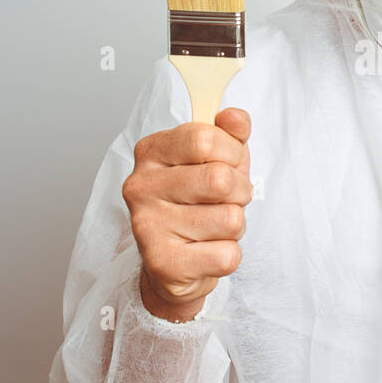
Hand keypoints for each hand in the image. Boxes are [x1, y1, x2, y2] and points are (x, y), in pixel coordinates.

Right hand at [122, 108, 252, 321]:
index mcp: (151, 152)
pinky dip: (227, 255)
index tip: (229, 163)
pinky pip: (227, 255)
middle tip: (227, 200)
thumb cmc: (197, 203)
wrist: (174, 264)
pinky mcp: (162, 263)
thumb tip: (236, 118)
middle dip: (240, 192)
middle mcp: (141, 186)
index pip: (204, 138)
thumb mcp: (217, 159)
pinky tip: (206, 252)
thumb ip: (230, 133)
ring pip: (230, 219)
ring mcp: (148, 226)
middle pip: (220, 179)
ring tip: (214, 227)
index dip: (231, 152)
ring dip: (235, 226)